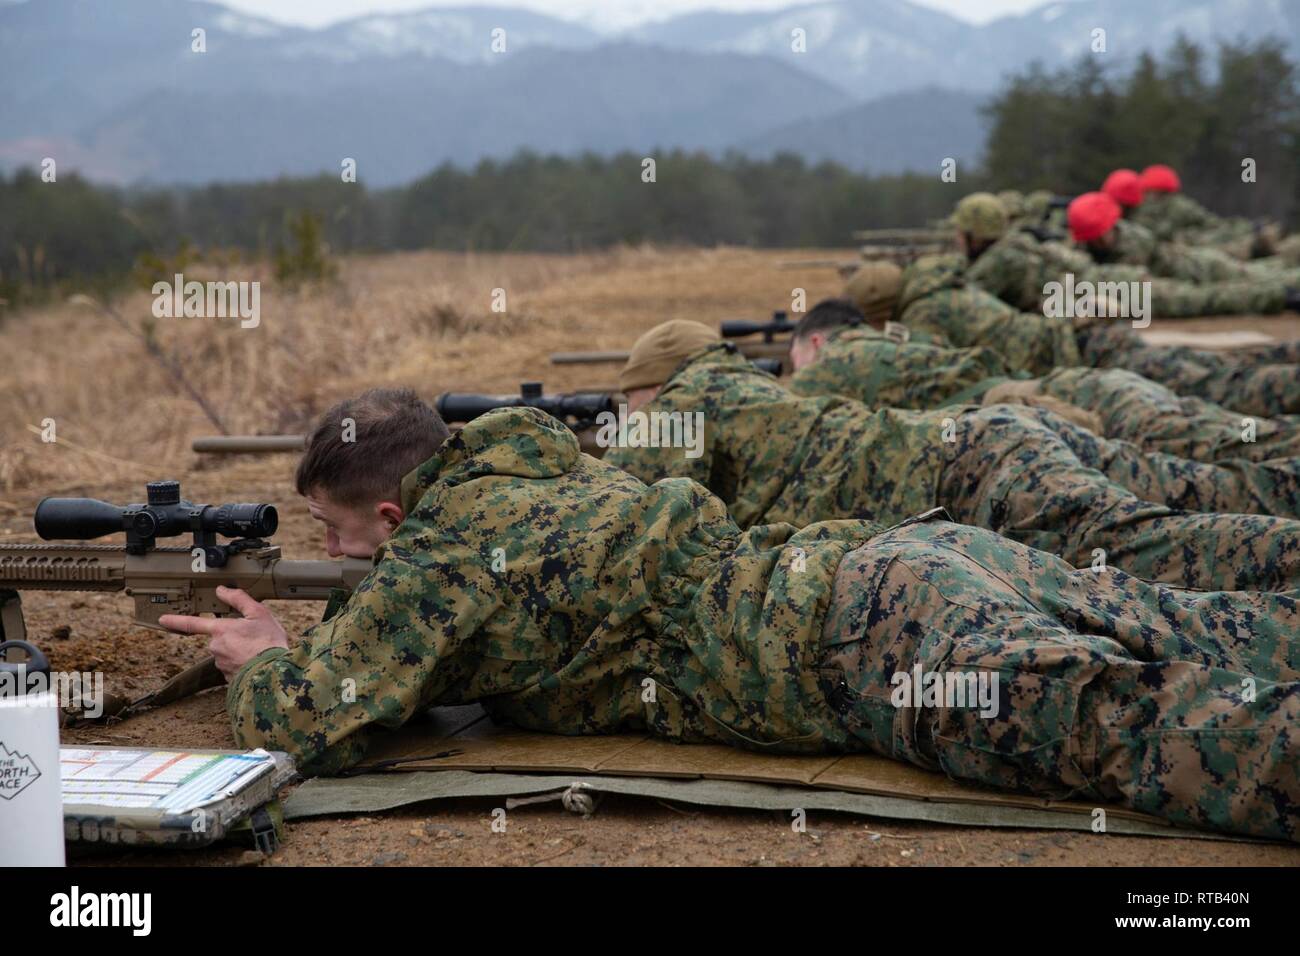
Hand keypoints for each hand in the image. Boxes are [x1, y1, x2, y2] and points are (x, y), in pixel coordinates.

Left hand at [159, 586, 289, 679]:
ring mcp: (221, 664)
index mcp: (220, 630)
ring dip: (238, 650)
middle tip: (254, 637)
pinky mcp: (228, 678)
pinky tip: (256, 662)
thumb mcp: (259, 613)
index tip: (162, 619)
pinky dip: (242, 663)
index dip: (175, 620)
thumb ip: (239, 599)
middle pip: (219, 638)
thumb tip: (222, 590)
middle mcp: (216, 647)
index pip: (192, 623)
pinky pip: (233, 667)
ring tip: (258, 650)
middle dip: (232, 636)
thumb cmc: (268, 642)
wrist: (274, 673)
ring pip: (227, 652)